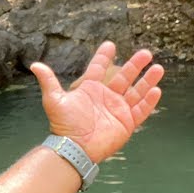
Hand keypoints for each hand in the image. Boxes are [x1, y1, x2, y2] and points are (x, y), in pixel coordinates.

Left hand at [28, 42, 163, 163]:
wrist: (74, 148)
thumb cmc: (64, 125)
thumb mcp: (54, 100)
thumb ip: (48, 81)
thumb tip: (34, 64)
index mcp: (90, 89)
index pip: (98, 68)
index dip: (104, 57)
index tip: (110, 45)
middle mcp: (106, 97)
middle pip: (124, 77)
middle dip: (135, 65)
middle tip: (146, 53)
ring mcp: (118, 110)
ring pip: (136, 92)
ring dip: (147, 80)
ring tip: (158, 67)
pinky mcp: (126, 123)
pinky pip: (141, 110)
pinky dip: (149, 101)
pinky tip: (156, 89)